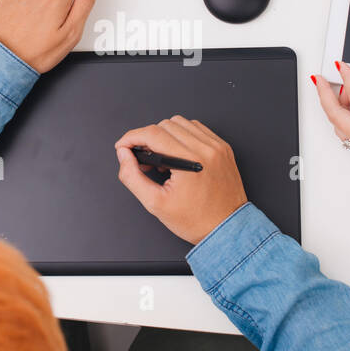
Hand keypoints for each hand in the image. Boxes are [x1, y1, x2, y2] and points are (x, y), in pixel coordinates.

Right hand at [114, 117, 247, 245]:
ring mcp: (217, 146)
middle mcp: (205, 149)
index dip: (131, 138)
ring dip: (165, 134)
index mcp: (189, 161)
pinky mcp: (223, 147)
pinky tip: (178, 153)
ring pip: (180, 123)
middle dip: (147, 138)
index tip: (123, 146)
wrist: (226, 228)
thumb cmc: (195, 220)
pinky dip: (183, 135)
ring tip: (162, 158)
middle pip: (164, 125)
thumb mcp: (155, 203)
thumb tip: (124, 154)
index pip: (152, 133)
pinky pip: (197, 128)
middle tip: (143, 159)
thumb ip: (132, 176)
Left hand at [314, 64, 349, 228]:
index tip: (341, 67)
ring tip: (340, 91)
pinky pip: (346, 135)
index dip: (346, 77)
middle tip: (319, 79)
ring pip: (337, 125)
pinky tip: (349, 111)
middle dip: (323, 93)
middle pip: (334, 113)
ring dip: (332, 107)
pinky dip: (340, 120)